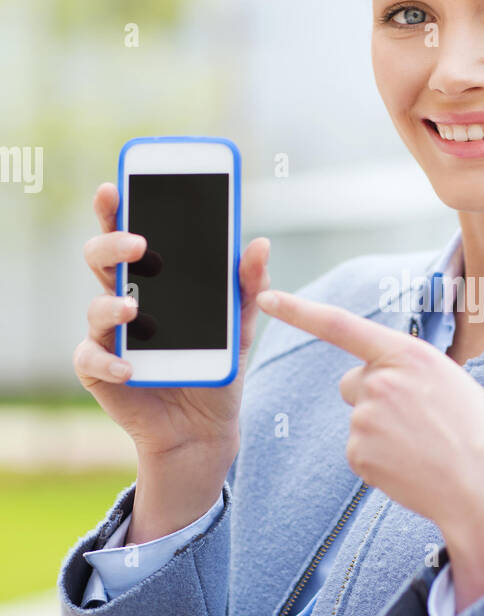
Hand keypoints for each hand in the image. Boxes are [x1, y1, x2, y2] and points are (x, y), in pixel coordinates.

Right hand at [74, 181, 271, 461]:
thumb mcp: (242, 325)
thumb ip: (249, 286)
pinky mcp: (100, 372)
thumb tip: (260, 243)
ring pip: (95, 308)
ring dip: (111, 307)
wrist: (206, 428)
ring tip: (132, 311)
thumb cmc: (216, 366)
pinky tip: (128, 366)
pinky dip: (107, 361)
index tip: (116, 186)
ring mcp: (108, 336)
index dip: (116, 208)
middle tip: (139, 244)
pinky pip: (92, 360)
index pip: (129, 235)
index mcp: (153, 281)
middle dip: (113, 244)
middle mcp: (123, 301)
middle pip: (102, 260)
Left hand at [255, 289, 483, 611]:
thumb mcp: (453, 382)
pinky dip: (382, 462)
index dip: (299, 310)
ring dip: (383, 434)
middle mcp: (380, 380)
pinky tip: (413, 469)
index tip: (266, 297)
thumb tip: (379, 386)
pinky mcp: (359, 454)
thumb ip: (410, 373)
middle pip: (352, 382)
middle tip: (417, 423)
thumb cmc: (482, 437)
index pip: (341, 324)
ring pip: (360, 421)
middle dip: (373, 398)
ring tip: (425, 449)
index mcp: (409, 354)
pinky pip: (361, 453)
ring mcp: (366, 418)